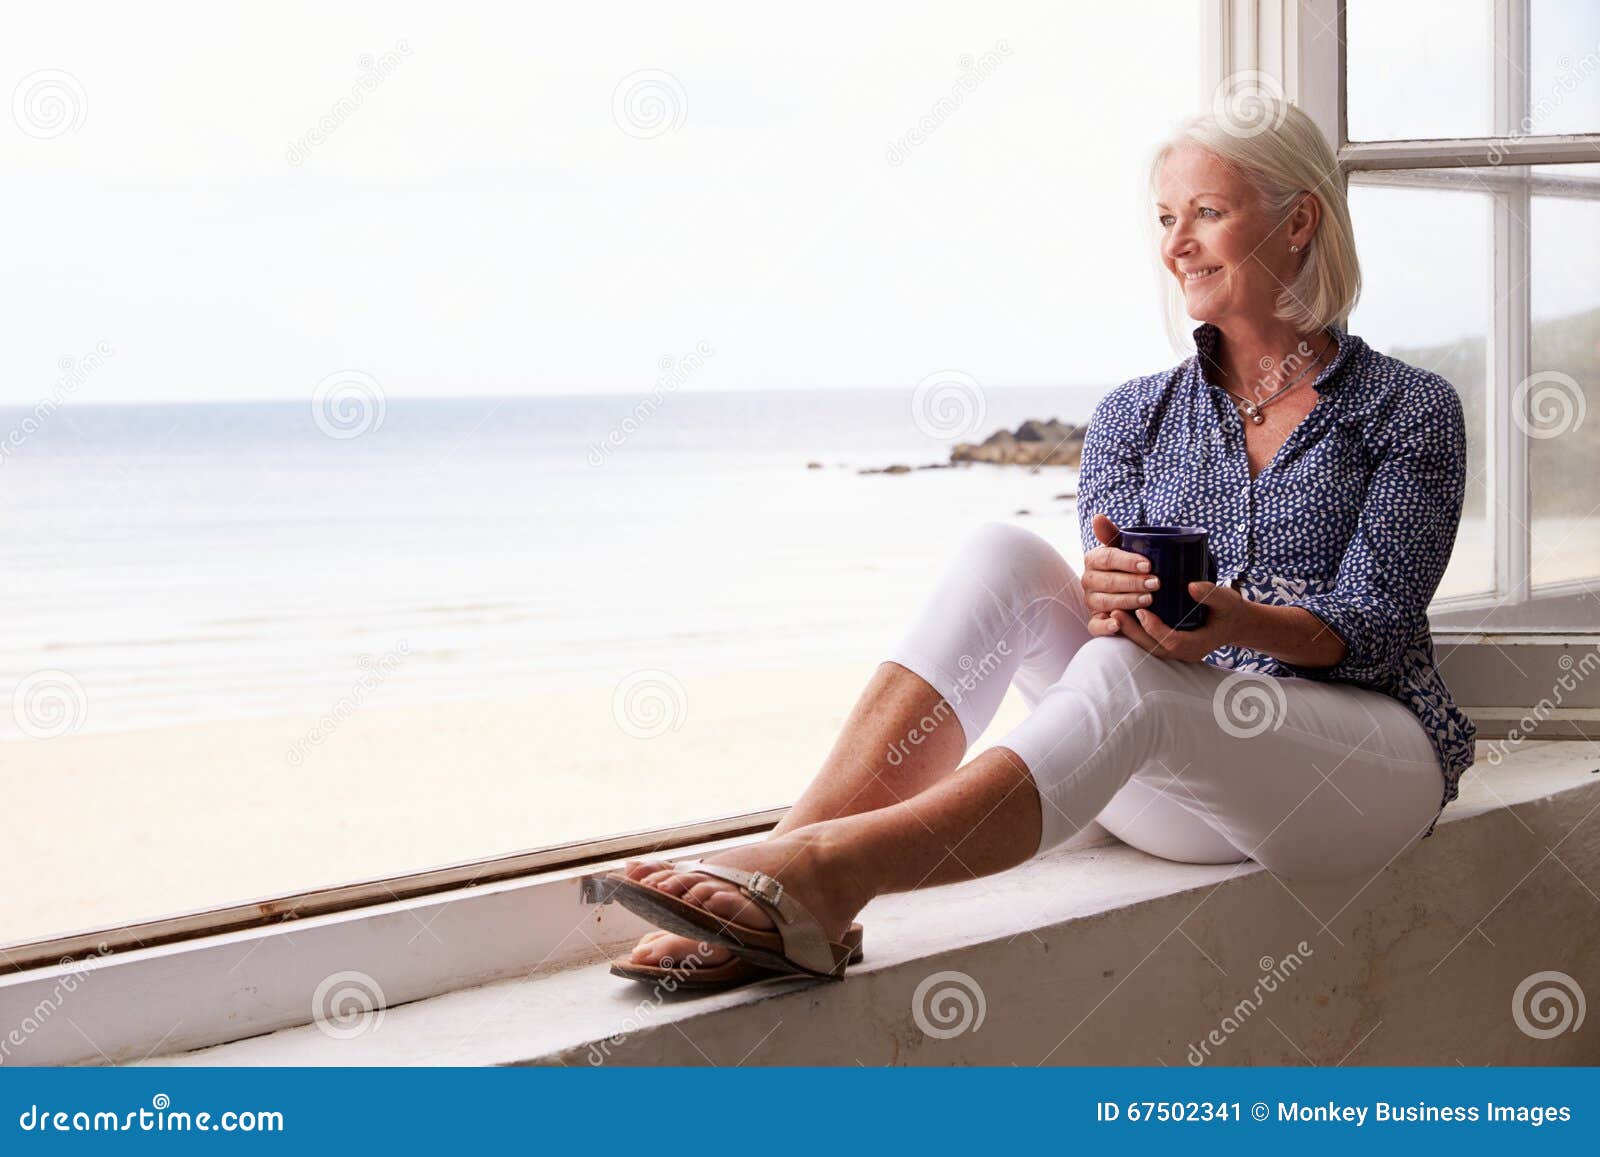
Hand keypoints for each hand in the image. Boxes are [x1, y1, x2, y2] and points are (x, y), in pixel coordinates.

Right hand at [1082, 514, 1161, 636]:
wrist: (1131, 592)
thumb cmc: (1130, 568)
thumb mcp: (1125, 550)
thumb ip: (1113, 535)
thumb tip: (1098, 517)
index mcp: (1094, 560)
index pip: (1106, 558)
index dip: (1127, 561)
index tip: (1148, 564)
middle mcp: (1088, 581)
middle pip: (1107, 581)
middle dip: (1132, 582)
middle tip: (1155, 583)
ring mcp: (1091, 602)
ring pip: (1105, 603)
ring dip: (1126, 601)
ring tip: (1149, 600)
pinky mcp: (1095, 622)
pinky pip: (1095, 626)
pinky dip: (1105, 627)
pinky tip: (1118, 624)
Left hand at [1112, 579, 1250, 662]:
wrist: (1235, 623)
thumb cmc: (1230, 610)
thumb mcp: (1227, 600)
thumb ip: (1211, 593)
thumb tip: (1191, 585)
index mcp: (1198, 645)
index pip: (1172, 642)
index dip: (1155, 628)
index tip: (1142, 611)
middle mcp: (1183, 653)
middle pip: (1152, 647)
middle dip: (1132, 631)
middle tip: (1114, 612)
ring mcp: (1174, 651)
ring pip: (1146, 646)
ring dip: (1127, 631)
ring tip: (1110, 612)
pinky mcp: (1167, 644)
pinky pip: (1146, 641)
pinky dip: (1132, 630)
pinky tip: (1117, 615)